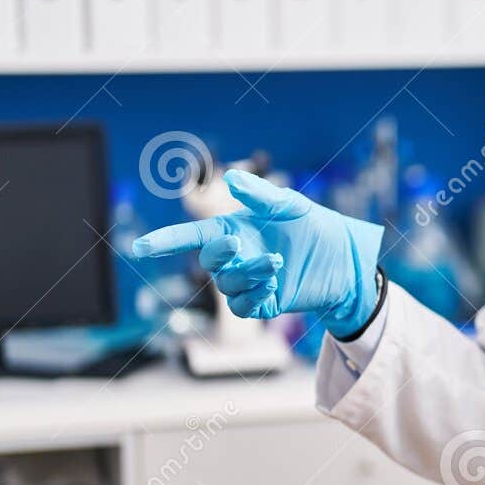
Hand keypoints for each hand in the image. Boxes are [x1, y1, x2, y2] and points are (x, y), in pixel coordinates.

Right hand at [131, 169, 383, 335]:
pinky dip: (255, 295)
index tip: (140, 247)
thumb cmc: (314, 226)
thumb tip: (232, 178)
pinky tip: (274, 284)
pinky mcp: (264, 303)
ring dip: (248, 274)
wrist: (344, 260)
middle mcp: (236, 256)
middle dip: (220, 254)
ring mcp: (248, 281)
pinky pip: (245, 306)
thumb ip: (261, 194)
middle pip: (210, 261)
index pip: (192, 236)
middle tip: (238, 244)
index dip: (166, 241)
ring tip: (277, 263)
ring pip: (228, 285)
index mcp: (234, 229)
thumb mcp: (290, 205)